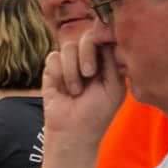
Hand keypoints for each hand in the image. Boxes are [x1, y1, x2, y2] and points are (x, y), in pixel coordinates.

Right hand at [42, 29, 125, 145]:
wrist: (73, 131)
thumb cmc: (97, 113)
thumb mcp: (115, 86)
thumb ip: (113, 60)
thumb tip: (107, 36)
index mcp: (107, 61)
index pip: (106, 37)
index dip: (103, 39)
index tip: (104, 48)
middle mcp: (88, 58)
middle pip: (87, 36)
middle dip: (87, 54)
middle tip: (89, 74)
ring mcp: (70, 63)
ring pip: (69, 47)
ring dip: (72, 71)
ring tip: (75, 91)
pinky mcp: (52, 69)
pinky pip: (53, 57)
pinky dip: (59, 74)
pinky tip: (63, 89)